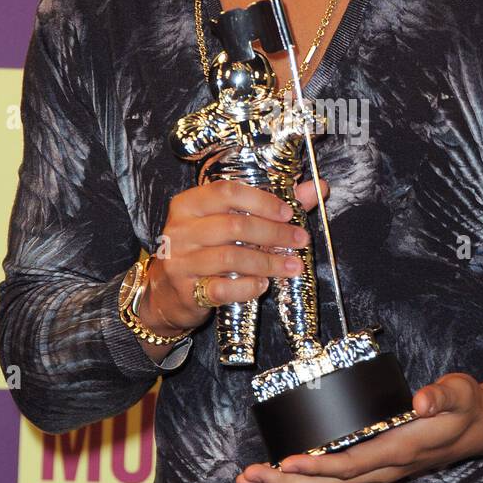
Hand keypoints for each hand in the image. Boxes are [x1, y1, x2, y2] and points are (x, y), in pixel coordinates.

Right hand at [138, 176, 328, 334]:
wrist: (165, 294)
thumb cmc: (203, 251)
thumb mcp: (228, 223)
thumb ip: (270, 205)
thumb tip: (316, 188)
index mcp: (189, 204)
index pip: (227, 191)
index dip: (262, 201)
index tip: (288, 213)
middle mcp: (180, 230)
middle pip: (233, 225)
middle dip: (273, 233)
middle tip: (300, 241)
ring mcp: (180, 261)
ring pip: (230, 257)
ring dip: (267, 262)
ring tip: (291, 266)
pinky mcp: (186, 291)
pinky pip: (222, 288)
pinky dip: (248, 287)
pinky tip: (263, 285)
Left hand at [236, 371, 482, 482]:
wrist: (478, 427)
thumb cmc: (464, 406)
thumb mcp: (459, 393)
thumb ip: (442, 395)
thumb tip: (422, 400)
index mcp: (398, 452)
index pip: (350, 466)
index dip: (316, 468)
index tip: (285, 463)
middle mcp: (383, 469)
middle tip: (248, 476)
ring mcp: (376, 472)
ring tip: (248, 480)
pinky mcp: (371, 466)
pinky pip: (331, 480)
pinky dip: (300, 480)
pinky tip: (277, 475)